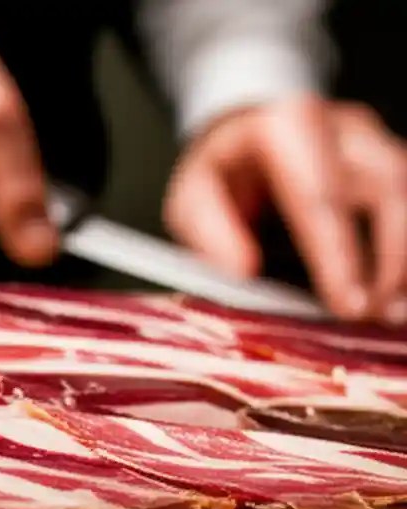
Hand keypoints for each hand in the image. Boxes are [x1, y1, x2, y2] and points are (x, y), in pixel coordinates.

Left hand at [164, 94, 406, 323]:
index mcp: (286, 128)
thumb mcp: (192, 194)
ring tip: (389, 311)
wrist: (246, 131)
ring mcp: (374, 140)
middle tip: (369, 314)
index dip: (339, 255)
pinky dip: (404, 251)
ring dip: (403, 257)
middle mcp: (342, 126)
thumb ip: (209, 228)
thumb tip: (244, 269)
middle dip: (387, 259)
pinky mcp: (389, 159)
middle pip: (386, 188)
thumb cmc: (221, 169)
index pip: (320, 197)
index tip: (349, 305)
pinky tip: (397, 292)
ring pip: (406, 192)